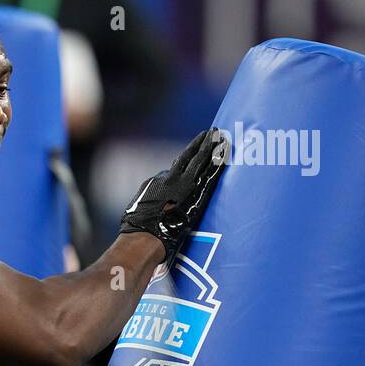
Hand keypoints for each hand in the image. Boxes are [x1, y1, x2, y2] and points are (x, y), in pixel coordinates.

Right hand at [120, 128, 227, 262]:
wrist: (145, 234)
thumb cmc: (139, 227)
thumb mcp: (142, 206)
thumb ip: (154, 197)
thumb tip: (160, 197)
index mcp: (159, 181)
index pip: (177, 166)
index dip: (188, 157)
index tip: (196, 149)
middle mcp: (172, 178)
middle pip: (190, 156)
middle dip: (202, 143)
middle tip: (212, 131)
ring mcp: (185, 184)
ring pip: (201, 161)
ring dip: (212, 147)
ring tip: (221, 136)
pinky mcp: (196, 193)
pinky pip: (210, 174)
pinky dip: (218, 163)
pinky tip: (225, 154)